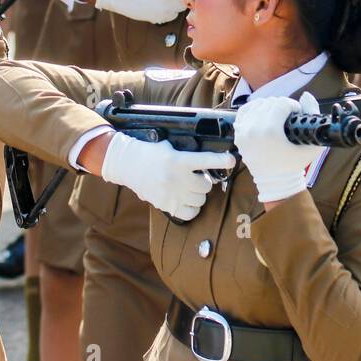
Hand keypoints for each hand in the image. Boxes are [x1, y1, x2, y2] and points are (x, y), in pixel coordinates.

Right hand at [100, 132, 234, 219]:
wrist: (127, 164)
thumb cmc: (150, 153)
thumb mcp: (168, 146)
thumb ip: (185, 154)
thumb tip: (206, 160)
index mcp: (178, 160)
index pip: (206, 160)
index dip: (221, 160)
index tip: (232, 159)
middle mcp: (177, 178)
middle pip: (205, 185)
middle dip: (204, 182)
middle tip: (197, 178)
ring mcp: (171, 194)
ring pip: (200, 200)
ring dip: (198, 195)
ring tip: (189, 189)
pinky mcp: (166, 205)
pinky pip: (190, 213)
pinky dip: (192, 209)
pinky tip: (187, 202)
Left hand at [233, 92, 322, 202]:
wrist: (276, 182)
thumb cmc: (295, 164)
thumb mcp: (312, 144)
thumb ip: (313, 116)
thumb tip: (306, 95)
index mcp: (270, 130)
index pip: (282, 103)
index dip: (293, 106)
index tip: (297, 114)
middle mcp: (253, 129)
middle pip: (269, 102)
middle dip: (281, 106)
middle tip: (288, 116)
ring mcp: (243, 132)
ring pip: (257, 104)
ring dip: (268, 107)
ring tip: (276, 116)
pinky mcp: (238, 135)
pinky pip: (244, 112)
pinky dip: (253, 111)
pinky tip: (262, 116)